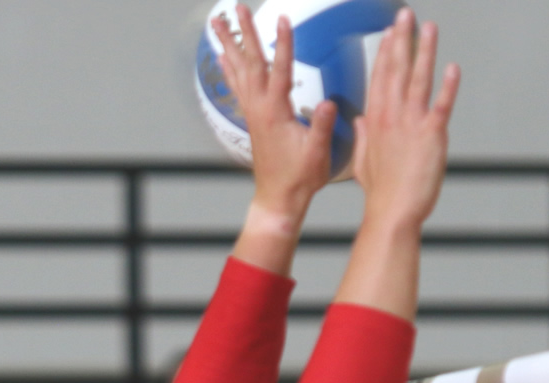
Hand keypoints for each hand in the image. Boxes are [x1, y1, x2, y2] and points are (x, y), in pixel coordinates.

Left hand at [209, 5, 337, 217]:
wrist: (278, 198)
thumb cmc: (300, 178)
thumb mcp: (317, 153)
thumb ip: (322, 128)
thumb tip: (329, 103)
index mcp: (275, 112)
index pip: (279, 71)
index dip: (283, 44)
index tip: (283, 19)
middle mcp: (258, 107)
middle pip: (250, 62)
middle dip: (244, 32)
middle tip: (236, 7)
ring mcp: (252, 111)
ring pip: (238, 69)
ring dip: (230, 43)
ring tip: (219, 21)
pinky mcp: (251, 117)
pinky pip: (237, 84)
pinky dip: (229, 66)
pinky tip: (224, 54)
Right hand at [349, 9, 458, 232]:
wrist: (392, 212)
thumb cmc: (381, 192)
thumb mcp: (362, 161)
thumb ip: (361, 137)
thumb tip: (359, 121)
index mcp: (374, 121)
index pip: (379, 78)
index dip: (384, 52)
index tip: (388, 32)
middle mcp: (391, 116)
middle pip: (395, 69)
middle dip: (401, 40)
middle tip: (405, 15)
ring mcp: (411, 124)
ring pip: (418, 79)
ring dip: (424, 51)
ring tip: (429, 28)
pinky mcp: (431, 135)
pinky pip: (441, 105)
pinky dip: (448, 86)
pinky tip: (453, 68)